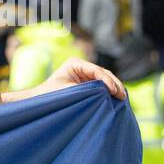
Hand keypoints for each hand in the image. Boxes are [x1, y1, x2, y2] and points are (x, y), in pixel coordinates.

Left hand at [1, 57, 126, 102]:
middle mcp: (82, 66)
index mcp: (75, 63)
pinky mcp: (89, 82)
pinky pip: (103, 85)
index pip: (96, 70)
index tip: (112, 91)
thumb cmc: (50, 95)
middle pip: (104, 73)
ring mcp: (86, 73)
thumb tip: (102, 92)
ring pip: (106, 79)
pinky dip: (110, 91)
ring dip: (114, 87)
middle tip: (122, 96)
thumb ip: (84, 90)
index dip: (106, 81)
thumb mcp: (66, 91)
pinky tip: (117, 97)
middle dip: (114, 84)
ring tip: (122, 97)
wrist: (41, 100)